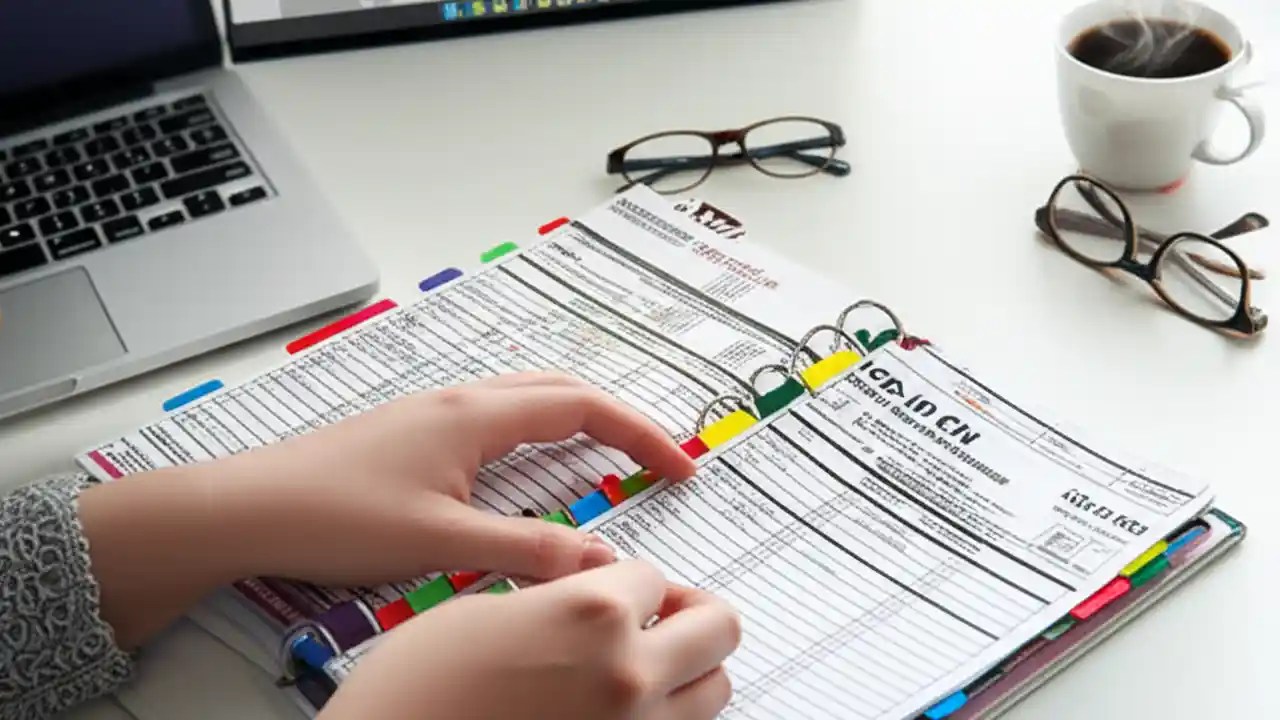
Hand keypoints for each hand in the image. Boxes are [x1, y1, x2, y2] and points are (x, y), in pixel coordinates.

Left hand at [78, 371, 696, 648]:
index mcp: (475, 415)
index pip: (583, 406)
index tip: (680, 466)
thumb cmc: (334, 516)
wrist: (249, 509)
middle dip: (619, 418)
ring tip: (613, 456)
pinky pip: (498, 416)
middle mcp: (460, 400)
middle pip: (562, 388)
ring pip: (528, 399)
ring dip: (579, 419)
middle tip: (659, 459)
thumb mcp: (440, 543)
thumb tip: (600, 563)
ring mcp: (434, 412)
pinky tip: (532, 466)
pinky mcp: (415, 431)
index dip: (641, 434)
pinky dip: (539, 430)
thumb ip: (528, 551)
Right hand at [318, 560, 741, 719]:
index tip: (611, 589)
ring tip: (642, 664)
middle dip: (690, 612)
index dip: (626, 579)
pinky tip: (614, 705)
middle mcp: (629, 673)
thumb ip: (552, 596)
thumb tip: (583, 595)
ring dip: (689, 666)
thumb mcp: (476, 612)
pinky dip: (664, 714)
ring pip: (715, 687)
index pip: (653, 574)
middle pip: (719, 626)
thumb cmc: (410, 694)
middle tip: (658, 615)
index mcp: (591, 614)